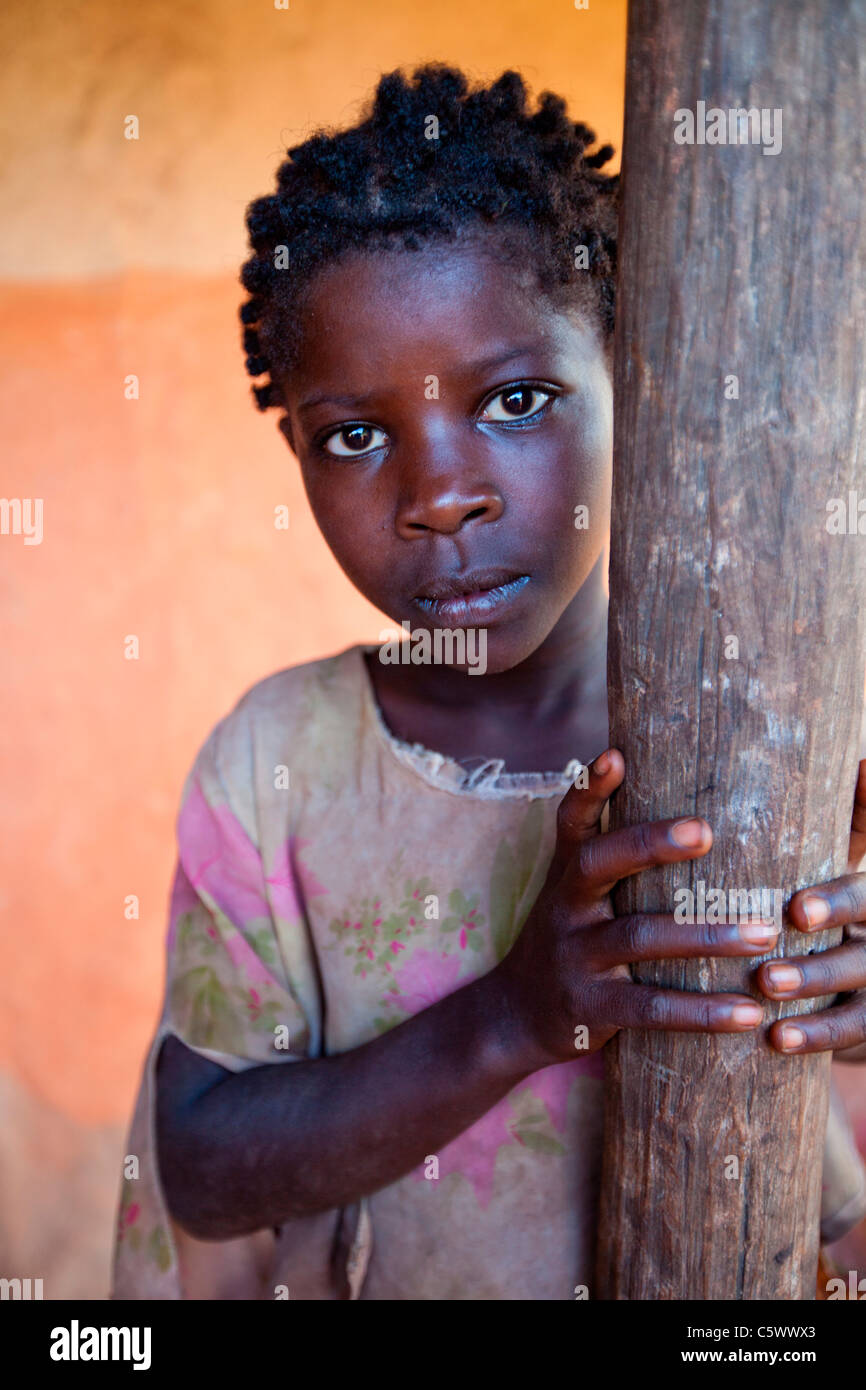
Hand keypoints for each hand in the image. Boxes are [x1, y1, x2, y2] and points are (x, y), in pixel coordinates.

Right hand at [495, 749, 777, 1067]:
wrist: (514, 1015)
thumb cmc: (569, 941)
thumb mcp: (575, 894)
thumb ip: (615, 857)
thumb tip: (687, 808)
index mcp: (567, 875)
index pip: (572, 821)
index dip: (590, 789)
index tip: (613, 755)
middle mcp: (565, 908)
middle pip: (599, 864)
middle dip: (650, 844)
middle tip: (706, 830)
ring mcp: (574, 958)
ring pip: (638, 937)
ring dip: (705, 935)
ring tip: (763, 934)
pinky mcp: (589, 1008)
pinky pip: (649, 1008)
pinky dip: (701, 1012)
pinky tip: (748, 1014)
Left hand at [756, 758, 865, 1060]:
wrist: (863, 966)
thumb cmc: (841, 893)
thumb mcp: (846, 853)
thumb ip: (857, 812)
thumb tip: (859, 756)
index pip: (865, 898)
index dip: (836, 904)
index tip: (796, 910)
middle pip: (861, 954)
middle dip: (816, 961)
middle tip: (768, 968)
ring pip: (853, 997)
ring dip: (810, 996)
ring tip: (766, 993)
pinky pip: (849, 1034)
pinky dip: (816, 1037)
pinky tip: (777, 1041)